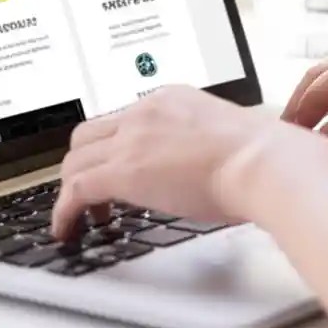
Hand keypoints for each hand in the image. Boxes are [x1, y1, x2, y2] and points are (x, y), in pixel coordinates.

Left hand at [50, 85, 306, 238]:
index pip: (123, 119)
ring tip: (81, 217)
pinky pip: (75, 189)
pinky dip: (64, 210)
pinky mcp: (122, 171)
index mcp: (170, 99)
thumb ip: (204, 144)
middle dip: (83, 164)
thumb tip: (207, 166)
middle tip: (92, 194)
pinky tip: (67, 228)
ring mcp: (131, 138)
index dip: (111, 149)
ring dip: (72, 189)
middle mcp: (145, 111)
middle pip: (88, 135)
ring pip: (75, 160)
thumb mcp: (225, 135)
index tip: (114, 168)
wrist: (263, 163)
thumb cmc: (262, 157)